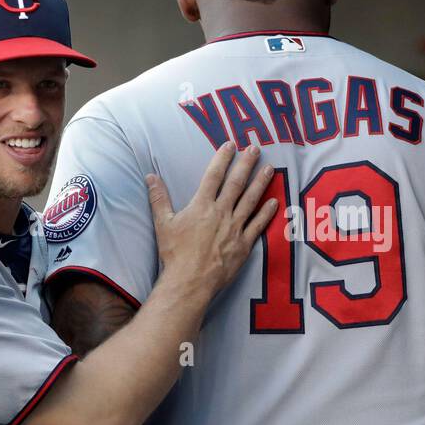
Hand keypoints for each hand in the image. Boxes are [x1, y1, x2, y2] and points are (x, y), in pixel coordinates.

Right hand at [148, 142, 277, 296]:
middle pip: (236, 183)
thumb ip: (158, 198)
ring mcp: (234, 228)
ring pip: (251, 200)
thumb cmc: (174, 253)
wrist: (190, 281)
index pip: (214, 175)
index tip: (231, 144)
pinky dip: (267, 213)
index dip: (222, 158)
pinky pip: (258, 225)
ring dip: (261, 183)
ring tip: (270, 168)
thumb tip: (150, 176)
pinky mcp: (243, 244)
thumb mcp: (162, 223)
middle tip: (256, 149)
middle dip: (246, 164)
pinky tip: (275, 202)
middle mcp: (221, 213)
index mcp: (201, 205)